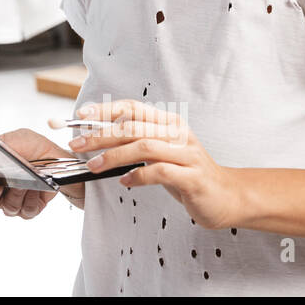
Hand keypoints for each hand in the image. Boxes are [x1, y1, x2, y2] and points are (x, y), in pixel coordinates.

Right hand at [0, 128, 80, 217]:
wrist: (63, 157)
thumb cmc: (36, 148)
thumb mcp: (13, 140)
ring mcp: (14, 201)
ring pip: (5, 208)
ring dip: (13, 194)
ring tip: (22, 182)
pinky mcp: (31, 208)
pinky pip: (25, 211)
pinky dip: (30, 199)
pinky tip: (35, 188)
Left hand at [61, 99, 243, 228]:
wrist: (227, 196)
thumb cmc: (187, 173)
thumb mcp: (162, 151)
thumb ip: (137, 141)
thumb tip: (97, 136)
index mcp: (168, 123)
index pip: (132, 108)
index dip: (105, 109)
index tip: (80, 116)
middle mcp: (178, 133)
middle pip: (133, 126)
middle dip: (100, 134)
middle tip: (77, 144)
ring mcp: (187, 154)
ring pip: (144, 146)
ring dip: (114, 155)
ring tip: (94, 165)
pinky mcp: (193, 177)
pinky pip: (161, 172)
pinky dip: (139, 176)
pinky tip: (124, 181)